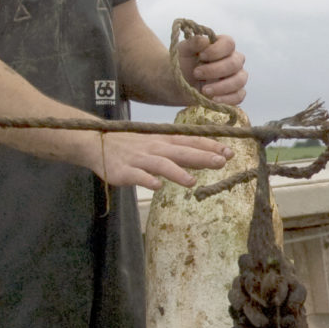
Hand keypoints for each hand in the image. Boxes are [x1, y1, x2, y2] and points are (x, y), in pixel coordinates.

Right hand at [86, 130, 235, 189]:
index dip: (210, 146)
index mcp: (164, 141)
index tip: (230, 151)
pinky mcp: (123, 171)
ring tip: (191, 181)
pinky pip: (136, 176)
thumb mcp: (158, 145)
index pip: (190, 141)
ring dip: (176, 172)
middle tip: (221, 162)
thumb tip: (208, 158)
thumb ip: (181, 153)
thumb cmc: (132, 146)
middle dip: (201, 156)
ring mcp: (139, 159)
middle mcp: (154, 148)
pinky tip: (157, 186)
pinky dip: (146, 180)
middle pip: (180, 152)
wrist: (98, 142)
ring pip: (160, 164)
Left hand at [183, 33, 247, 105]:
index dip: (216, 50)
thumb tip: (204, 41)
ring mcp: (237, 77)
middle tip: (196, 74)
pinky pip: (239, 96)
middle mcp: (234, 60)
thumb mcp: (183, 50)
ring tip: (204, 90)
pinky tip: (213, 100)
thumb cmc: (184, 63)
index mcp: (223, 46)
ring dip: (221, 86)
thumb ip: (193, 43)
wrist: (179, 84)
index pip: (229, 43)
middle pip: (234, 63)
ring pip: (239, 80)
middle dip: (215, 70)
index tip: (201, 56)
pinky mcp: (236, 93)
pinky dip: (227, 99)